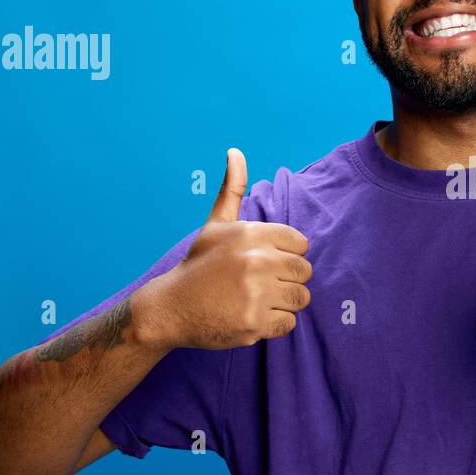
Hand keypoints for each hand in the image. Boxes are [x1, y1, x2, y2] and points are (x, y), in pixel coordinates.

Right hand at [137, 148, 311, 349]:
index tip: (262, 263)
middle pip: (304, 272)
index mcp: (252, 234)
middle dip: (286, 280)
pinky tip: (250, 316)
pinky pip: (289, 323)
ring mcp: (256, 294)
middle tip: (259, 284)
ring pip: (300, 298)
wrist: (170, 307)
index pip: (301, 245)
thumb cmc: (200, 264)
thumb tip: (235, 150)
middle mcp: (256, 261)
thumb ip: (232, 189)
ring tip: (255, 299)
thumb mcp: (216, 224)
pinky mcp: (255, 322)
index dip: (285, 255)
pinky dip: (274, 324)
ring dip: (283, 302)